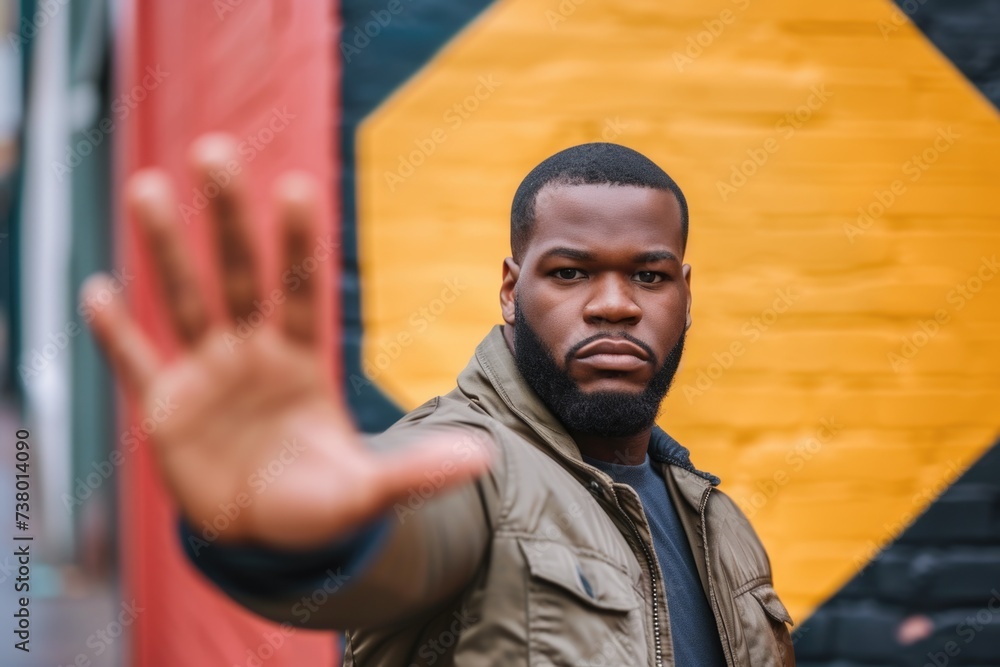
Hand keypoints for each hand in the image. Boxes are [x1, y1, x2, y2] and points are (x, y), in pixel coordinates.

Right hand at [82, 134, 490, 548]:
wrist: (266, 535)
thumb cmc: (319, 501)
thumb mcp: (368, 491)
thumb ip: (418, 470)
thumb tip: (486, 455)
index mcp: (303, 360)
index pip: (301, 291)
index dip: (297, 244)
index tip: (297, 186)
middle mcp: (253, 354)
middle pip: (240, 276)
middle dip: (230, 219)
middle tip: (215, 151)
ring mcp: (207, 377)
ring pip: (186, 302)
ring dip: (167, 251)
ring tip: (148, 188)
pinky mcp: (166, 409)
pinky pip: (137, 363)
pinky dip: (116, 333)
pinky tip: (96, 290)